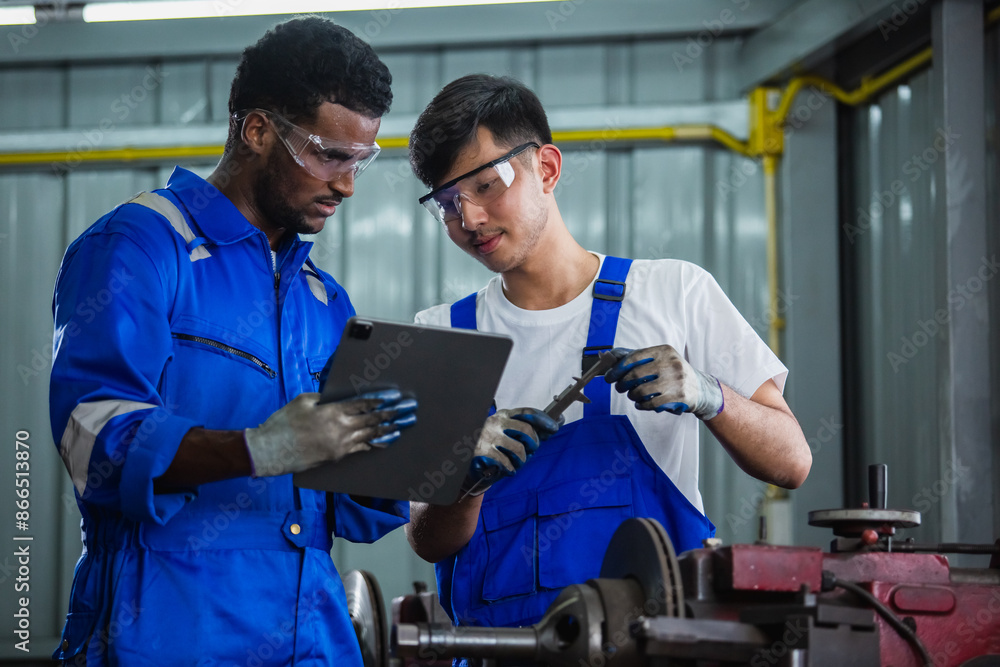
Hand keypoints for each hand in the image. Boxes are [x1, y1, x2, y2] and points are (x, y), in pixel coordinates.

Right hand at [244, 390, 416, 476]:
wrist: (270, 451)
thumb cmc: (283, 423)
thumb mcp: (303, 401)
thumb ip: (323, 398)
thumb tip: (336, 398)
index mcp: (332, 411)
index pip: (363, 404)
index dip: (381, 400)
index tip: (394, 396)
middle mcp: (340, 429)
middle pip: (372, 419)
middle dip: (392, 414)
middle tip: (408, 409)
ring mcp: (340, 445)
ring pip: (370, 435)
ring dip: (389, 429)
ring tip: (403, 424)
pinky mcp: (337, 457)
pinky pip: (361, 448)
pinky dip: (375, 443)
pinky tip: (386, 440)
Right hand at [462, 408, 561, 495]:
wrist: (470, 464)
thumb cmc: (495, 448)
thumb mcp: (511, 434)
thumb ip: (531, 430)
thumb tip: (557, 424)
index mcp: (503, 416)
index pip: (527, 413)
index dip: (543, 420)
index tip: (554, 427)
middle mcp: (495, 423)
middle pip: (526, 430)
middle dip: (533, 444)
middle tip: (530, 451)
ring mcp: (488, 437)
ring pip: (519, 449)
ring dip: (522, 460)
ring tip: (516, 462)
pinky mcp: (482, 453)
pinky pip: (507, 463)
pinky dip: (511, 469)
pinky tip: (507, 468)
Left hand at [605, 345, 723, 419]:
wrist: (700, 388)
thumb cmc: (672, 372)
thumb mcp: (658, 359)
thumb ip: (635, 357)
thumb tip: (606, 356)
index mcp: (663, 351)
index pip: (634, 357)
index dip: (618, 368)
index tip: (609, 376)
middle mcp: (671, 363)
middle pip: (635, 375)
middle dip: (622, 384)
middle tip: (619, 388)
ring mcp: (676, 380)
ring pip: (641, 391)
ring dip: (632, 396)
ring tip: (632, 395)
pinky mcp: (678, 396)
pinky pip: (651, 404)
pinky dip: (641, 405)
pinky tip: (640, 404)